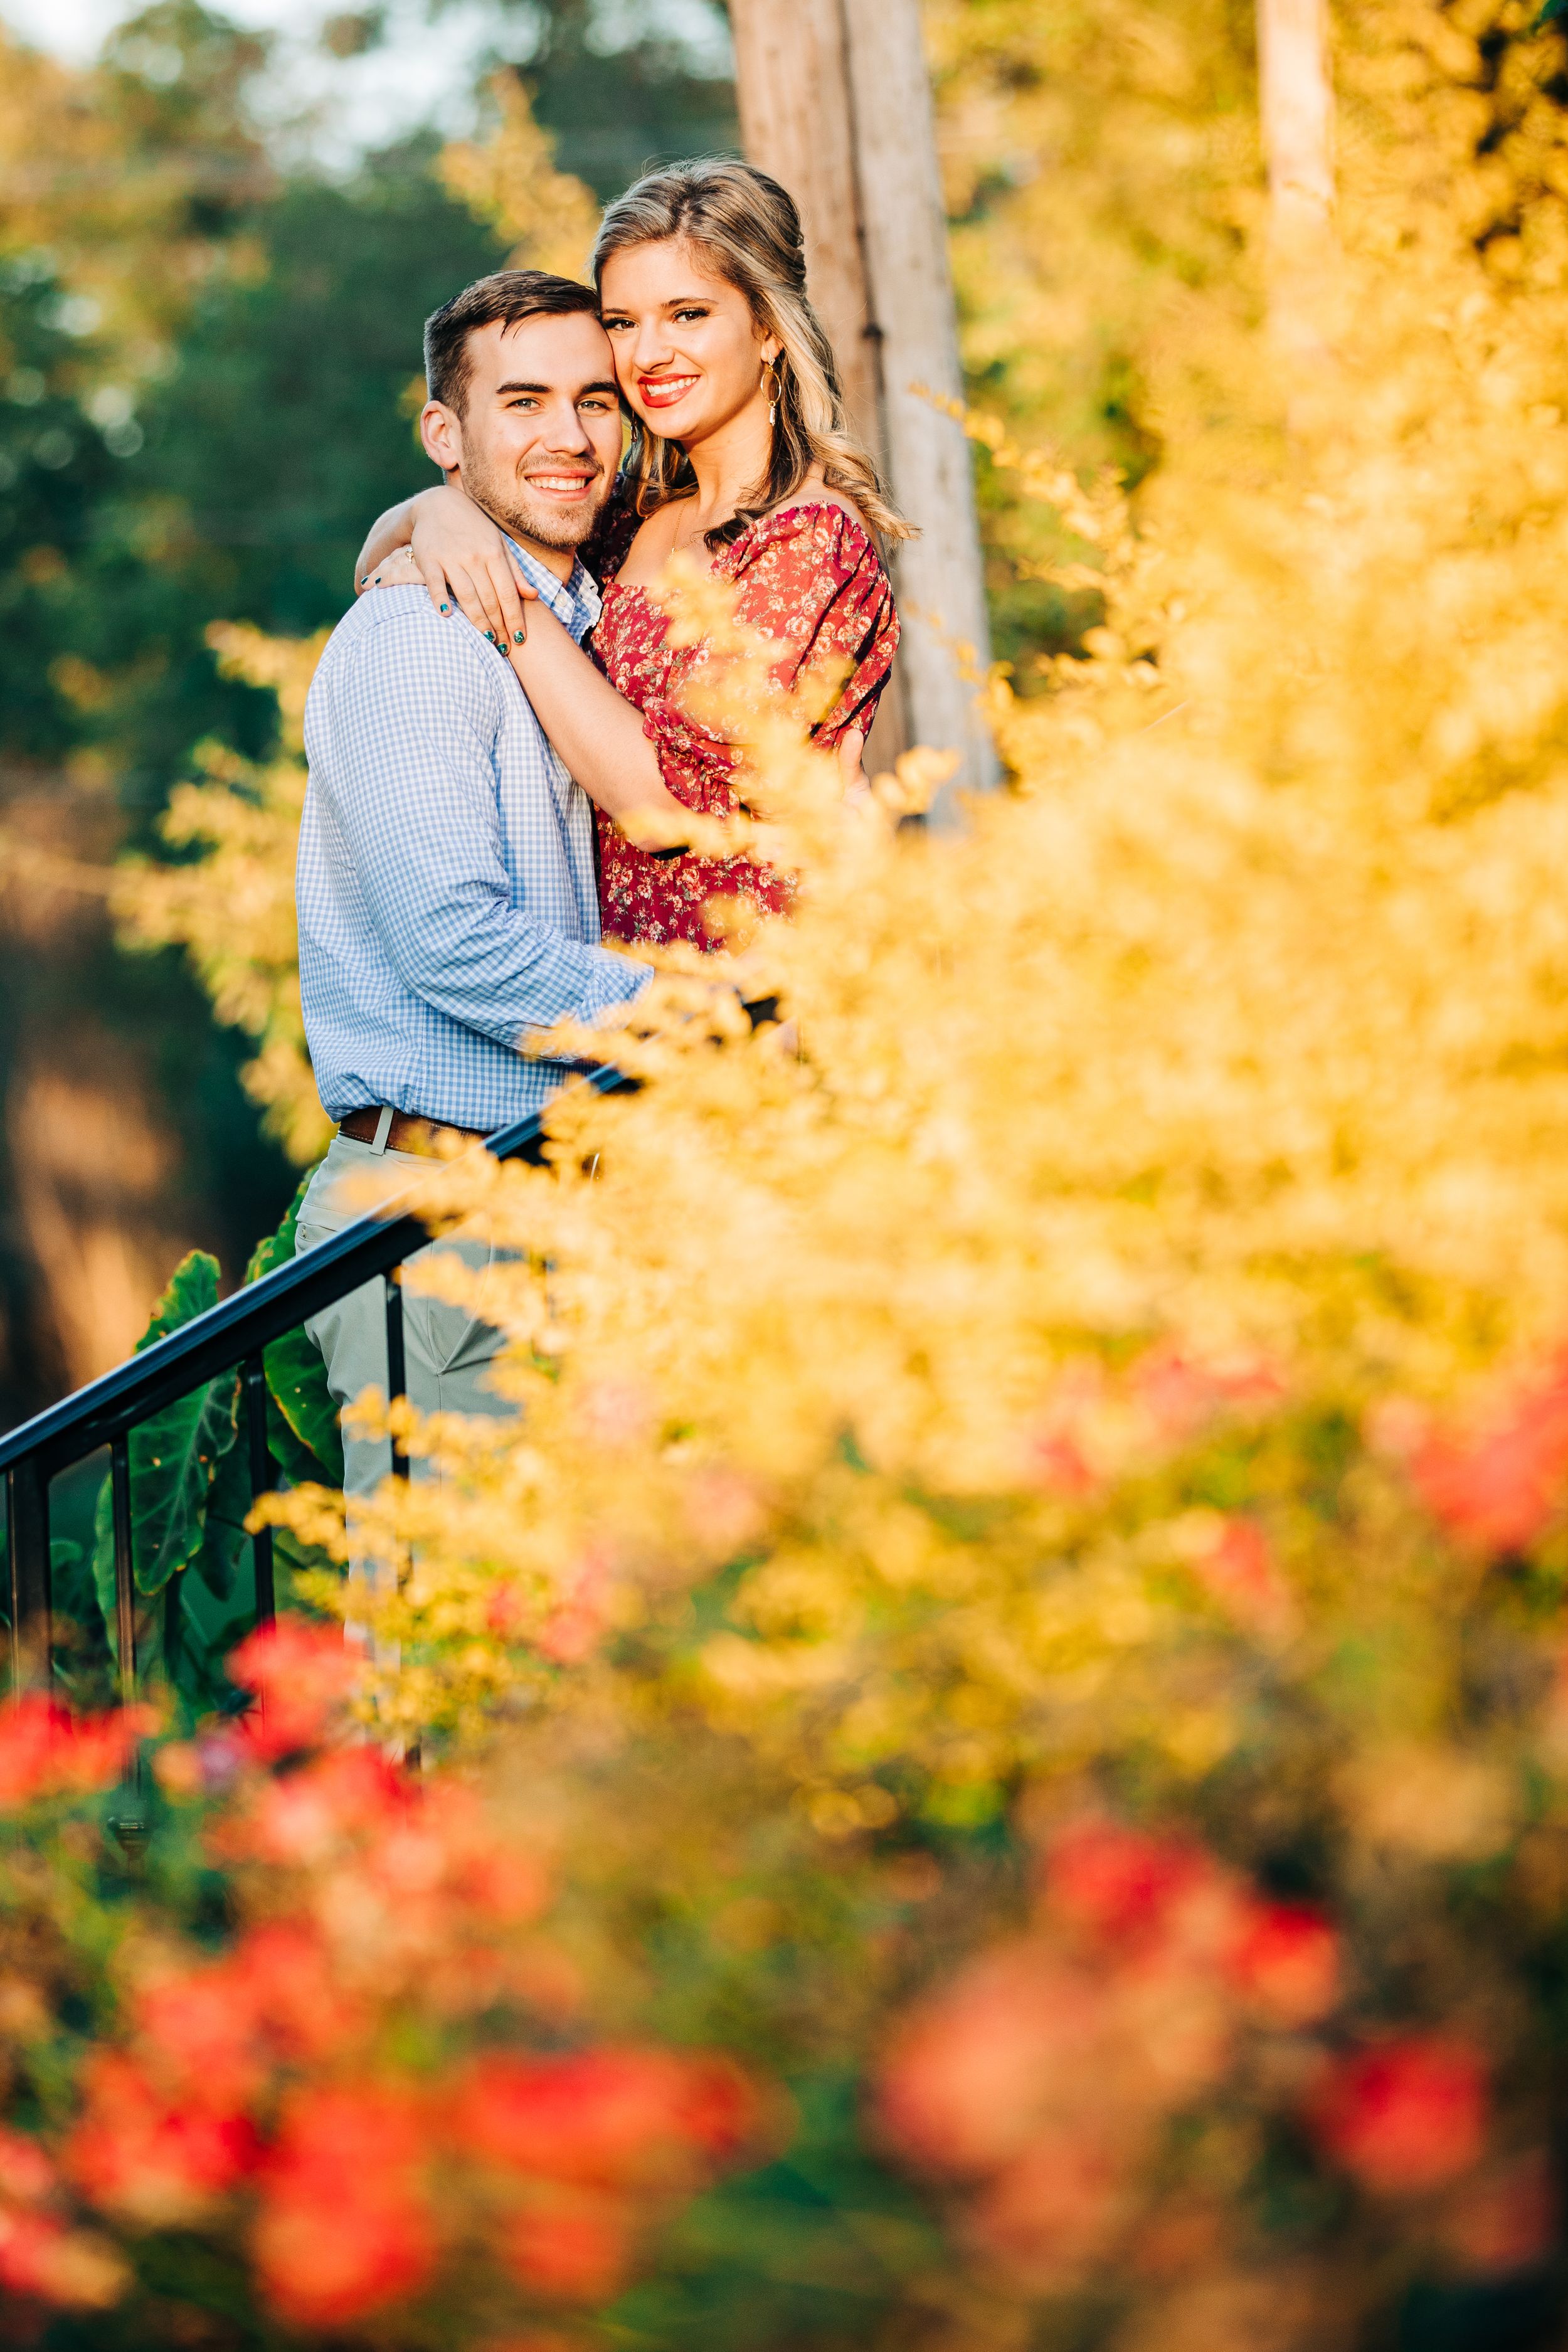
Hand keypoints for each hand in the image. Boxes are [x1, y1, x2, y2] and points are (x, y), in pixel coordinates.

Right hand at [367, 483, 538, 650]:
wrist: (438, 504)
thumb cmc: (473, 528)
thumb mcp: (497, 544)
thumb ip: (514, 571)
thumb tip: (533, 595)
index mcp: (495, 554)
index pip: (509, 594)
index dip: (515, 619)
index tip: (519, 640)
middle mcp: (475, 557)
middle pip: (490, 600)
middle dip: (499, 627)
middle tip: (503, 649)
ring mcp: (451, 558)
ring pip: (468, 596)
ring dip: (478, 622)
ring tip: (486, 641)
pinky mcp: (429, 559)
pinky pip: (436, 584)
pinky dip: (441, 600)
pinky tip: (448, 616)